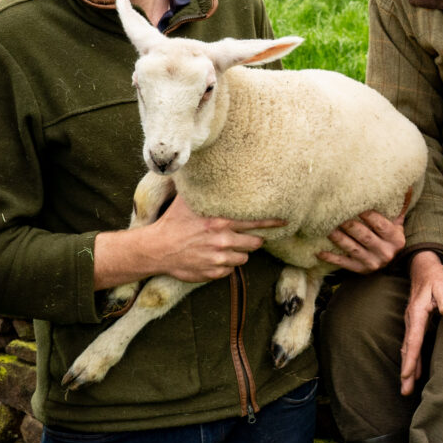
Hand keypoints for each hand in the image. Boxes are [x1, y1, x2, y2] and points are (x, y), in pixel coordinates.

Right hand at [141, 194, 282, 283]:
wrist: (157, 249)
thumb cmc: (172, 222)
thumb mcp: (188, 200)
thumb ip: (203, 188)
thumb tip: (208, 168)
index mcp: (220, 222)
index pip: (255, 222)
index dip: (272, 222)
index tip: (285, 221)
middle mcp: (223, 241)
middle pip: (255, 243)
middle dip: (253, 240)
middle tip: (248, 237)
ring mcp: (219, 259)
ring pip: (243, 258)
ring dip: (239, 253)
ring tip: (225, 246)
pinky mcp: (213, 273)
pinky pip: (230, 270)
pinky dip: (225, 265)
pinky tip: (214, 257)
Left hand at [317, 209, 407, 273]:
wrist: (390, 259)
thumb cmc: (390, 234)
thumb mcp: (397, 222)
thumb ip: (398, 206)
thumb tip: (406, 185)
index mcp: (395, 239)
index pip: (380, 224)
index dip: (367, 214)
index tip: (354, 203)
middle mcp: (385, 252)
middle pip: (364, 236)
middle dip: (349, 224)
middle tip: (334, 213)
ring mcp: (373, 263)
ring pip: (352, 249)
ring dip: (338, 239)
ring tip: (325, 228)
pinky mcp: (361, 270)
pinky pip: (344, 264)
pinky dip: (331, 258)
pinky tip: (319, 252)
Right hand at [400, 251, 442, 396]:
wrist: (424, 267)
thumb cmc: (435, 276)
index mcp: (417, 314)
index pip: (413, 340)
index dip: (411, 358)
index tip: (408, 375)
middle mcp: (411, 320)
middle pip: (407, 350)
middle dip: (405, 371)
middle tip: (404, 391)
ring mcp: (411, 323)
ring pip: (407, 349)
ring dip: (407, 369)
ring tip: (406, 388)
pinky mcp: (415, 324)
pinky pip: (412, 345)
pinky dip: (412, 359)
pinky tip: (415, 372)